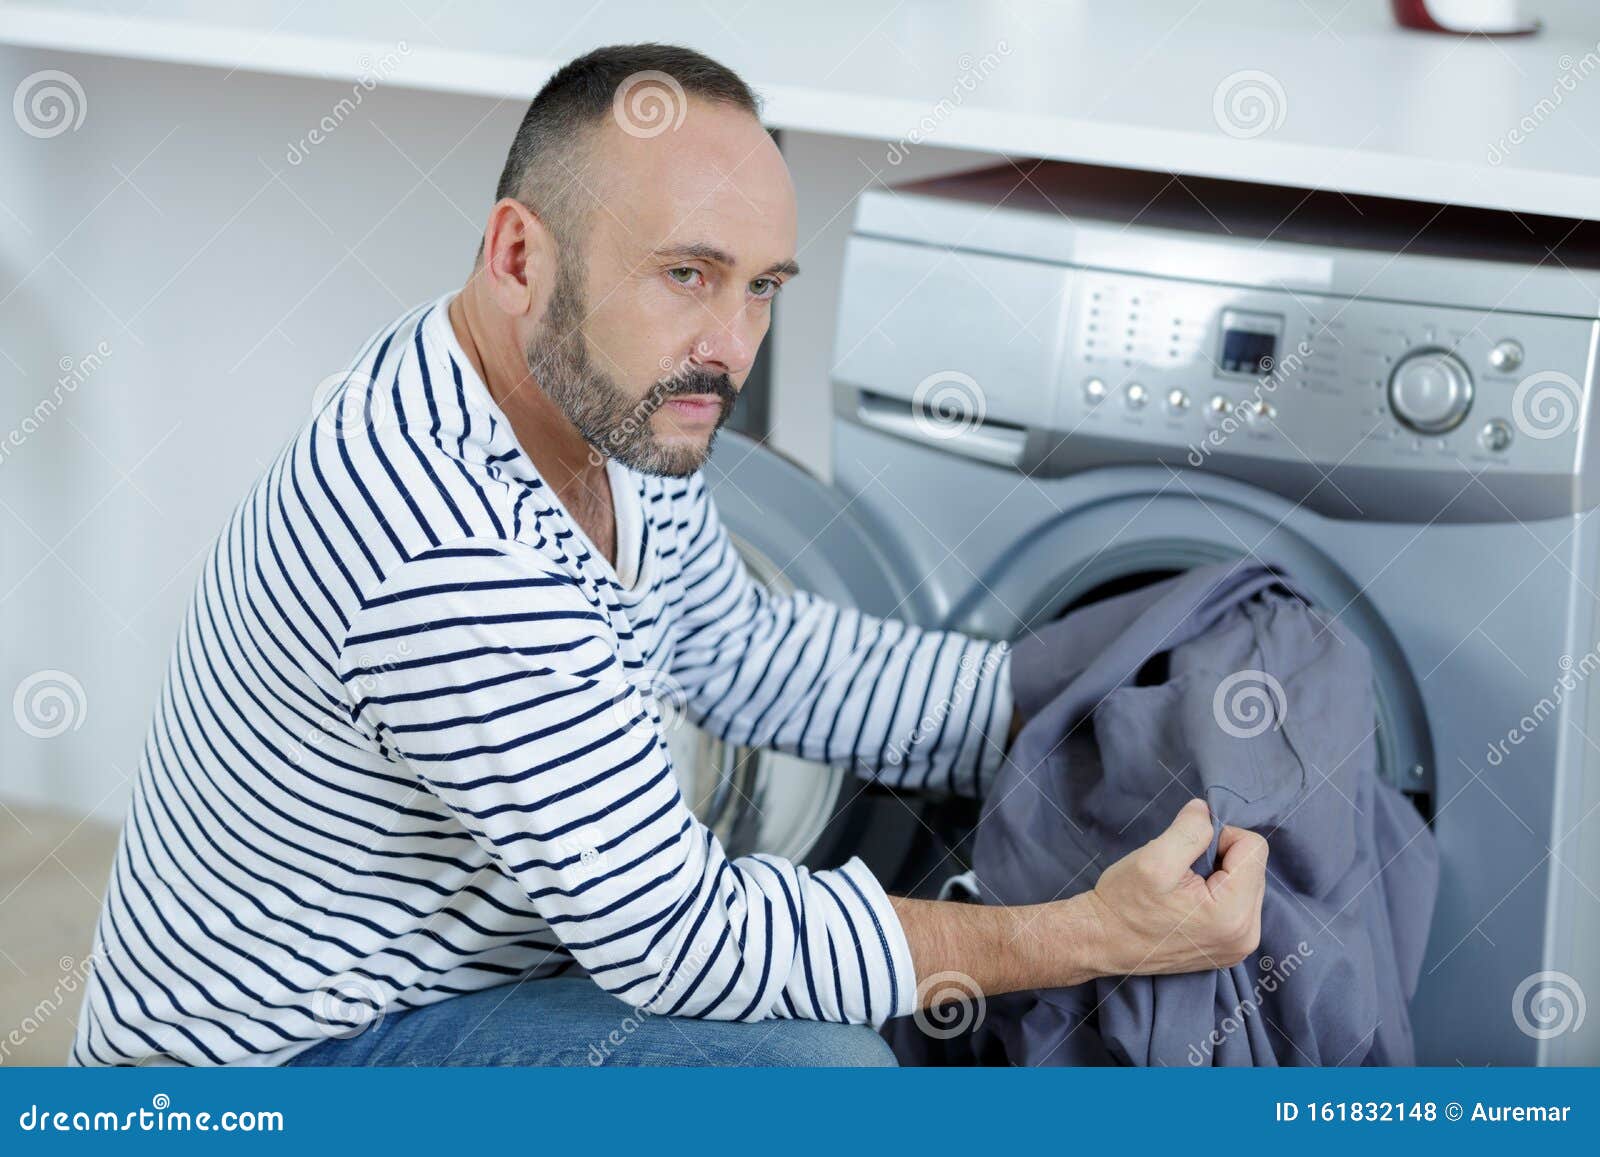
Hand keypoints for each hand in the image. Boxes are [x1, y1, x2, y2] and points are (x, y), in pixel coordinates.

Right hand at [1083, 797, 1266, 976]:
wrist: (1102, 942)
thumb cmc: (1124, 903)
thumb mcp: (1154, 858)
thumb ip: (1190, 830)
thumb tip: (1207, 811)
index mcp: (1233, 913)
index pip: (1254, 848)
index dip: (1219, 837)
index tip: (1187, 852)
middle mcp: (1246, 934)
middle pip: (1254, 866)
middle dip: (1220, 858)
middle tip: (1183, 873)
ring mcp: (1240, 946)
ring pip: (1247, 883)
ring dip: (1218, 876)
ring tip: (1183, 890)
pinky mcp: (1231, 948)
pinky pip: (1239, 904)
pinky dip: (1217, 894)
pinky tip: (1189, 903)